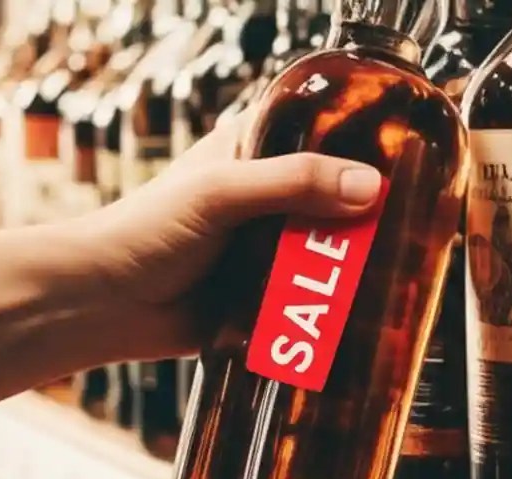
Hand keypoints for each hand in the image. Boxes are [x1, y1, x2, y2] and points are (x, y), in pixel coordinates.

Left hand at [65, 117, 382, 358]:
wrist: (101, 304)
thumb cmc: (145, 231)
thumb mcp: (222, 192)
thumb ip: (294, 184)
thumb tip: (370, 189)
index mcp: (253, 153)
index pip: (319, 133)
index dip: (362, 144)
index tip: (407, 158)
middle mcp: (266, 198)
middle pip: (337, 198)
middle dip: (368, 216)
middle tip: (411, 227)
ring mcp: (267, 249)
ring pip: (328, 252)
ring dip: (354, 265)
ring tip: (396, 273)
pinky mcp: (265, 297)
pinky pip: (310, 300)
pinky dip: (332, 306)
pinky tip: (366, 311)